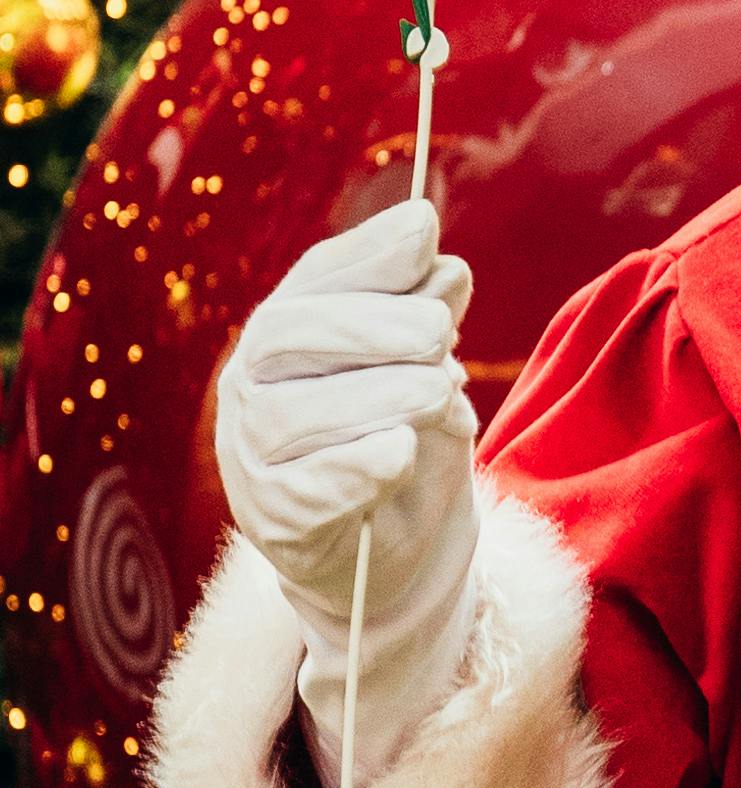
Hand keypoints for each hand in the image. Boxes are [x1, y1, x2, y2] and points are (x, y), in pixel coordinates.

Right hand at [215, 202, 481, 785]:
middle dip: (370, 325)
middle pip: (284, 336)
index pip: (313, 281)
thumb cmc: (407, 441)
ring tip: (440, 393)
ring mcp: (253, 457)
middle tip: (441, 334)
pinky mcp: (276, 522)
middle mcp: (252, 388)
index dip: (368, 257)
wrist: (400, 553)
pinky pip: (303, 491)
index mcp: (288, 335)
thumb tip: (438, 253)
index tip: (426, 235)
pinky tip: (400, 452)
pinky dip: (355, 467)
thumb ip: (425, 312)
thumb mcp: (427, 368)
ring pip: (289, 415)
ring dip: (374, 396)